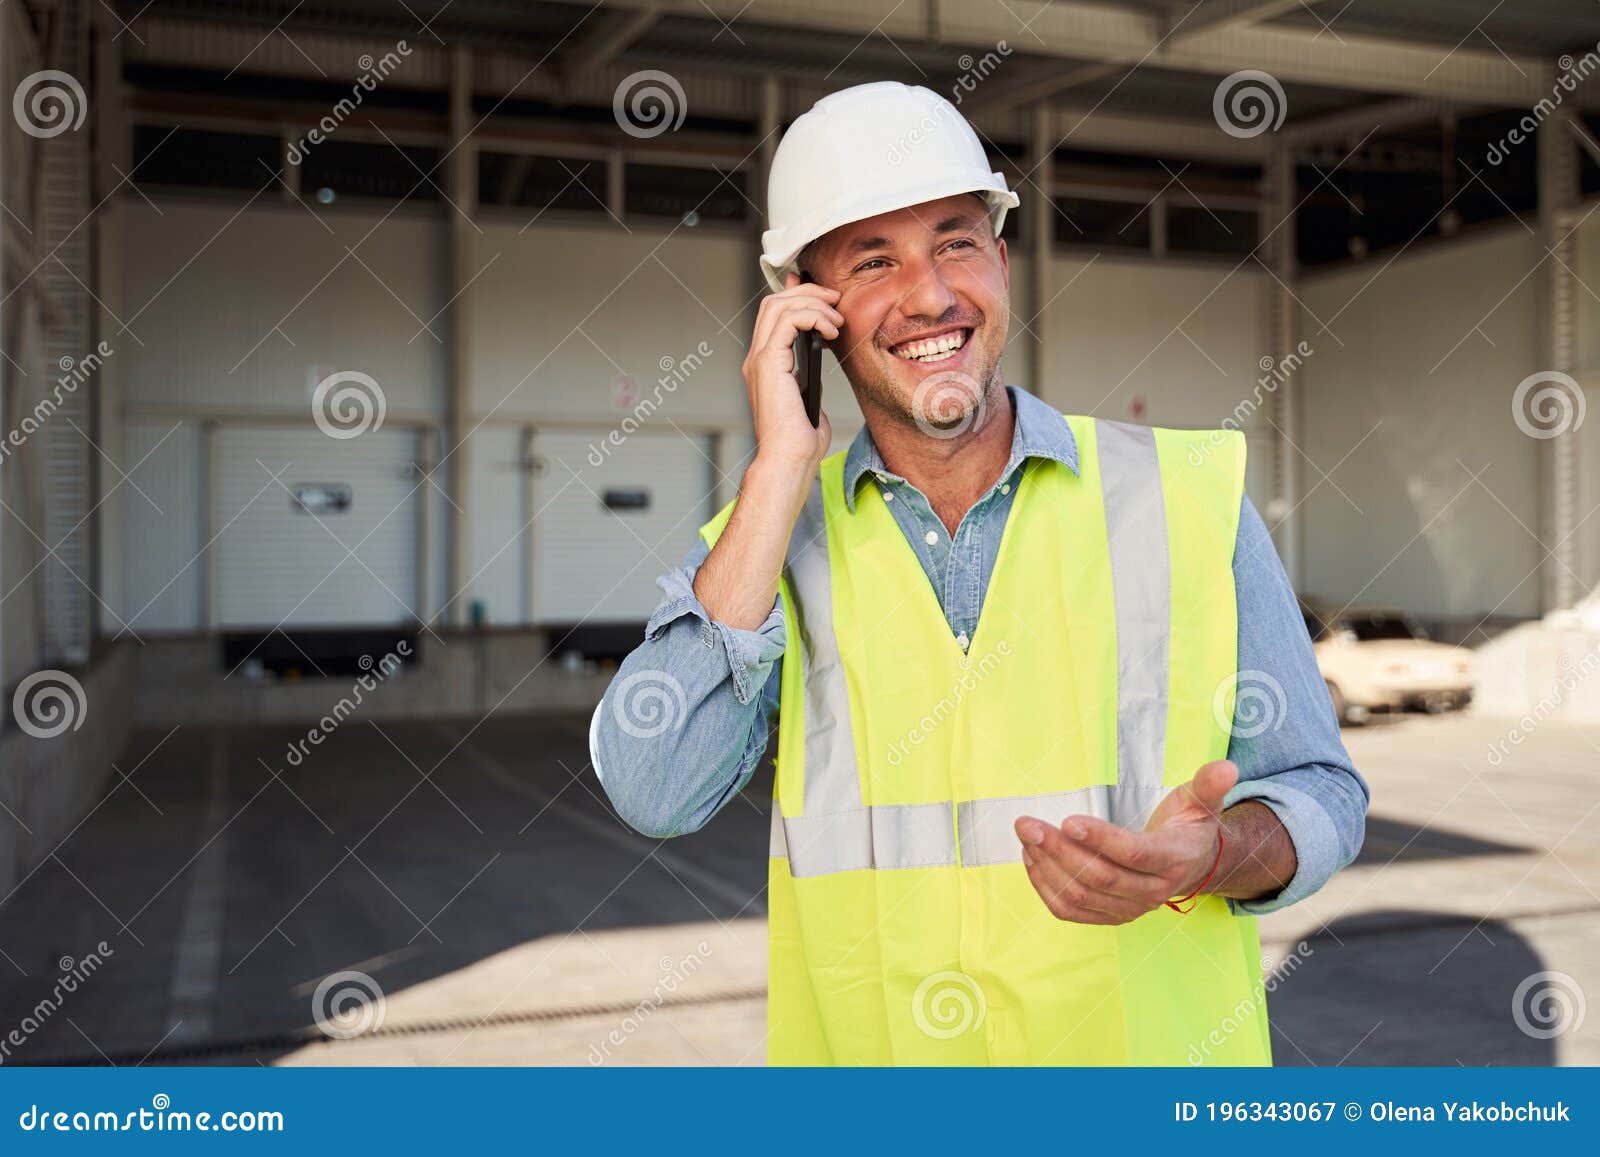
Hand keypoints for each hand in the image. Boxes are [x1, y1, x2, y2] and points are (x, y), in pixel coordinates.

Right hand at [742, 271, 840, 476]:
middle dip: (808, 292)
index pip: (774, 314)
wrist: (789, 460)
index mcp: (765, 365)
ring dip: (814, 304)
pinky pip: (788, 321)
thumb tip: (819, 361)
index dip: (798, 295)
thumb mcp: (809, 399)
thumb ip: (808, 378)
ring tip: (837, 320)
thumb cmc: (800, 441)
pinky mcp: (768, 364)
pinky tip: (831, 332)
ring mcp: (759, 360)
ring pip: (779, 305)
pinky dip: (813, 317)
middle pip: (774, 302)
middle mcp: (757, 359)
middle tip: (836, 300)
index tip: (827, 296)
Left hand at [1013, 760, 1237, 924]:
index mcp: (1173, 860)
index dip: (1100, 839)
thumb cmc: (1189, 827)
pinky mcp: (1110, 916)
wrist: (1192, 865)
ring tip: (1027, 836)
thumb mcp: (1201, 801)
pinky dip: (1046, 888)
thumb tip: (1227, 767)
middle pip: (1100, 877)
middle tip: (1028, 825)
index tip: (1068, 819)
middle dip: (1059, 850)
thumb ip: (1210, 784)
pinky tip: (1032, 860)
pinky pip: (1071, 911)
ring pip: (1081, 896)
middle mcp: (1153, 891)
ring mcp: (1130, 909)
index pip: (1133, 854)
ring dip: (1047, 867)